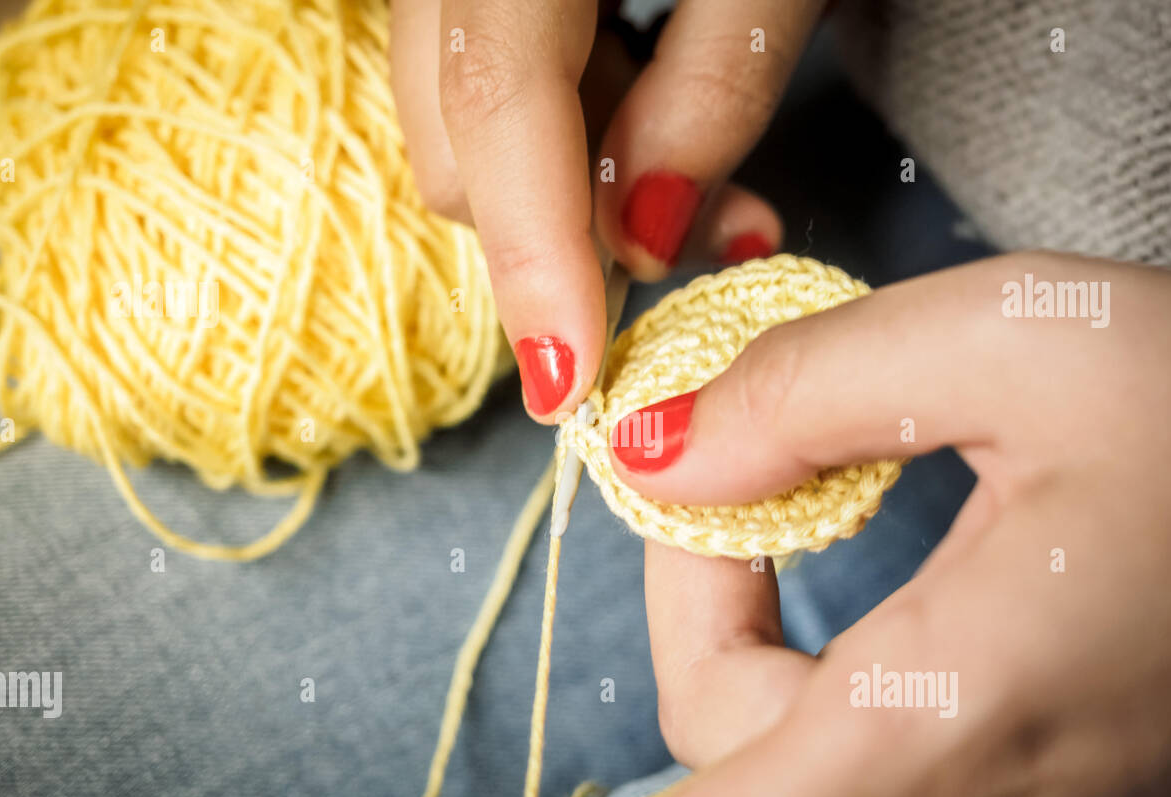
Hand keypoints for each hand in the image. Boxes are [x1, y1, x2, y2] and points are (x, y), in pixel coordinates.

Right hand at [389, 0, 824, 419]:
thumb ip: (711, 93)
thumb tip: (642, 247)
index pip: (493, 102)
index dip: (530, 256)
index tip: (566, 385)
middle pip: (459, 151)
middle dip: (564, 235)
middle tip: (700, 237)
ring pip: (470, 138)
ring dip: (581, 196)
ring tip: (707, 181)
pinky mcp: (479, 6)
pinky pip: (496, 97)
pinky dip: (580, 140)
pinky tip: (660, 125)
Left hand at [597, 251, 1170, 796]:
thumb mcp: (1030, 342)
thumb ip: (807, 392)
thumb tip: (657, 452)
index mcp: (950, 724)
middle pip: (734, 795)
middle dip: (695, 626)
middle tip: (727, 477)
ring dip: (764, 658)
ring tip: (809, 500)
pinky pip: (893, 793)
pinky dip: (842, 700)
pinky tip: (891, 581)